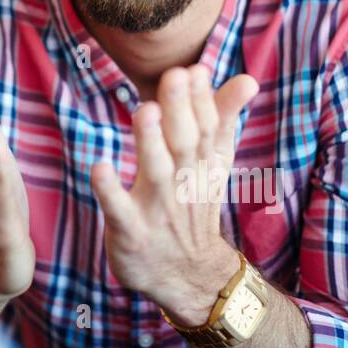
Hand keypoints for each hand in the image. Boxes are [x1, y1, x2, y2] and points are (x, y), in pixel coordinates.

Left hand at [91, 64, 258, 325]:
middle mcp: (183, 184)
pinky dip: (110, 190)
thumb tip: (247, 78)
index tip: (195, 69)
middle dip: (180, 110)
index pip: (205, 128)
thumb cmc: (193, 207)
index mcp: (202, 166)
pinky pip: (119, 210)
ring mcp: (156, 209)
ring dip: (150, 141)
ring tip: (145, 110)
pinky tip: (100, 168)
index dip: (201, 99)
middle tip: (174, 75)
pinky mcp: (130, 231)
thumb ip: (224, 119)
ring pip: (156, 171)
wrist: (190, 277)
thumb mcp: (214, 165)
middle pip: (184, 143)